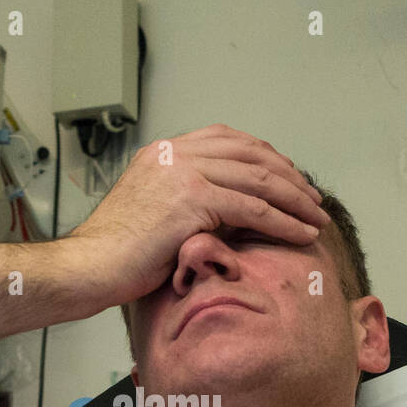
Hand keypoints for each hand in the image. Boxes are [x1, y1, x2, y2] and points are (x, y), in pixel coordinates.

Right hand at [65, 124, 329, 310]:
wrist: (90, 266)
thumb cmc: (117, 254)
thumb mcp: (154, 212)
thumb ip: (186, 199)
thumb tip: (224, 211)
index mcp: (165, 151)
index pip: (230, 140)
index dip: (267, 158)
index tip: (290, 179)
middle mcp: (176, 153)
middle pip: (251, 154)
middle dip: (289, 178)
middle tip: (313, 200)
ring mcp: (184, 172)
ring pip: (258, 179)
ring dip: (295, 200)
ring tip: (317, 218)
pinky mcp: (192, 200)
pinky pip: (253, 209)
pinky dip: (284, 222)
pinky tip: (302, 234)